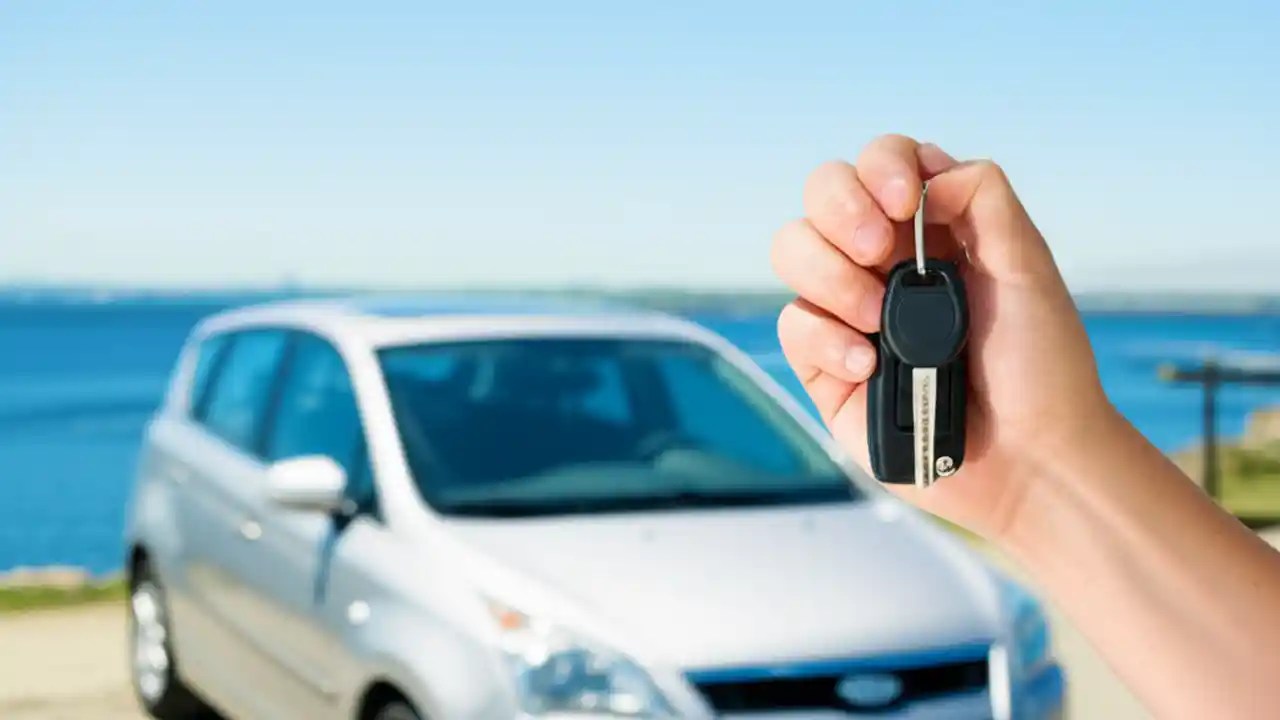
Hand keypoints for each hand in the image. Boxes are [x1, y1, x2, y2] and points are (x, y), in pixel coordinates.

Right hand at [771, 134, 1116, 539]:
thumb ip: (984, 200)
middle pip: (822, 196)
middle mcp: (883, 263)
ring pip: (792, 250)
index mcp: (933, 230)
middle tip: (879, 252)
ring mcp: (850, 312)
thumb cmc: (1041, 369)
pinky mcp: (826, 366)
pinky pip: (794, 325)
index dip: (880, 168)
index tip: (905, 203)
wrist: (1030, 459)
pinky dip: (826, 338)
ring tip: (875, 317)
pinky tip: (869, 364)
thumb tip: (928, 172)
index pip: (881, 165)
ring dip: (829, 273)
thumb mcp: (1029, 267)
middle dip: (840, 211)